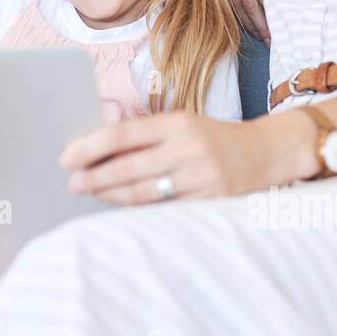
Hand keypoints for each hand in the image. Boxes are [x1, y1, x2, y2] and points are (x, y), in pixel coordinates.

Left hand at [59, 111, 317, 204]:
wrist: (269, 153)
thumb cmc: (215, 139)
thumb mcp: (183, 123)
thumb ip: (144, 130)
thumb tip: (99, 133)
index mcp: (177, 123)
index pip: (123, 135)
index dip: (90, 146)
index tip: (67, 157)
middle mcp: (188, 149)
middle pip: (128, 167)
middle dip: (94, 176)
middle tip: (72, 183)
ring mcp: (200, 179)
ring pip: (143, 193)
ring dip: (110, 196)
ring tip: (89, 193)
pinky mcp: (210, 204)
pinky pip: (164, 212)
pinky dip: (138, 212)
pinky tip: (120, 210)